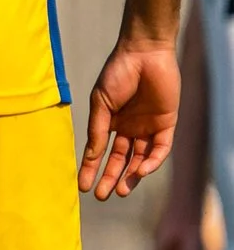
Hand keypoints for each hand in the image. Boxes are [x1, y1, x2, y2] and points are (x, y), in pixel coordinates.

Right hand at [81, 38, 178, 199]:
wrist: (144, 53)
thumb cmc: (117, 73)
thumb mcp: (101, 104)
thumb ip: (97, 131)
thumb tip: (90, 156)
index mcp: (110, 122)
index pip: (101, 152)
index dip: (91, 169)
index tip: (82, 187)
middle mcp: (129, 128)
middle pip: (121, 160)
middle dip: (112, 178)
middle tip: (103, 196)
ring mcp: (148, 126)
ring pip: (140, 158)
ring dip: (132, 175)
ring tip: (121, 190)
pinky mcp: (167, 123)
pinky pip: (160, 148)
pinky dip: (152, 161)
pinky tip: (141, 171)